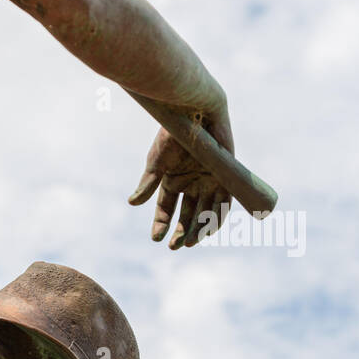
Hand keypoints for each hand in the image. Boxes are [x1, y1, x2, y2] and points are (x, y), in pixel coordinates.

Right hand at [128, 107, 234, 248]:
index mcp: (174, 180)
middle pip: (188, 213)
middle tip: (175, 246)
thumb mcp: (157, 163)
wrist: (194, 112)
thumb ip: (148, 184)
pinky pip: (224, 201)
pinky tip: (210, 229)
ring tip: (191, 242)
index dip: (161, 223)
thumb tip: (132, 203)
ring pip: (205, 211)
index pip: (167, 208)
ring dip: (199, 228)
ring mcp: (210, 180)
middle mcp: (192, 183)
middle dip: (182, 231)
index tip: (156, 237)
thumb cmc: (172, 135)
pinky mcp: (226, 175)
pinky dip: (218, 216)